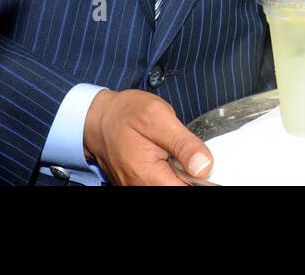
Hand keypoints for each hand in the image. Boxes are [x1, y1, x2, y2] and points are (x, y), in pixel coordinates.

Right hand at [82, 88, 213, 185]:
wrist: (99, 118)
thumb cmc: (126, 114)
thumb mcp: (158, 117)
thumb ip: (183, 144)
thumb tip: (205, 167)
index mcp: (148, 175)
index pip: (185, 189)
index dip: (200, 178)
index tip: (202, 162)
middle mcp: (139, 187)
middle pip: (178, 188)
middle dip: (189, 175)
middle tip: (185, 152)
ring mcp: (136, 188)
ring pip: (170, 185)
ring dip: (179, 174)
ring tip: (173, 153)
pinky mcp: (137, 185)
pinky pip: (160, 183)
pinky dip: (169, 173)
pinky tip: (167, 158)